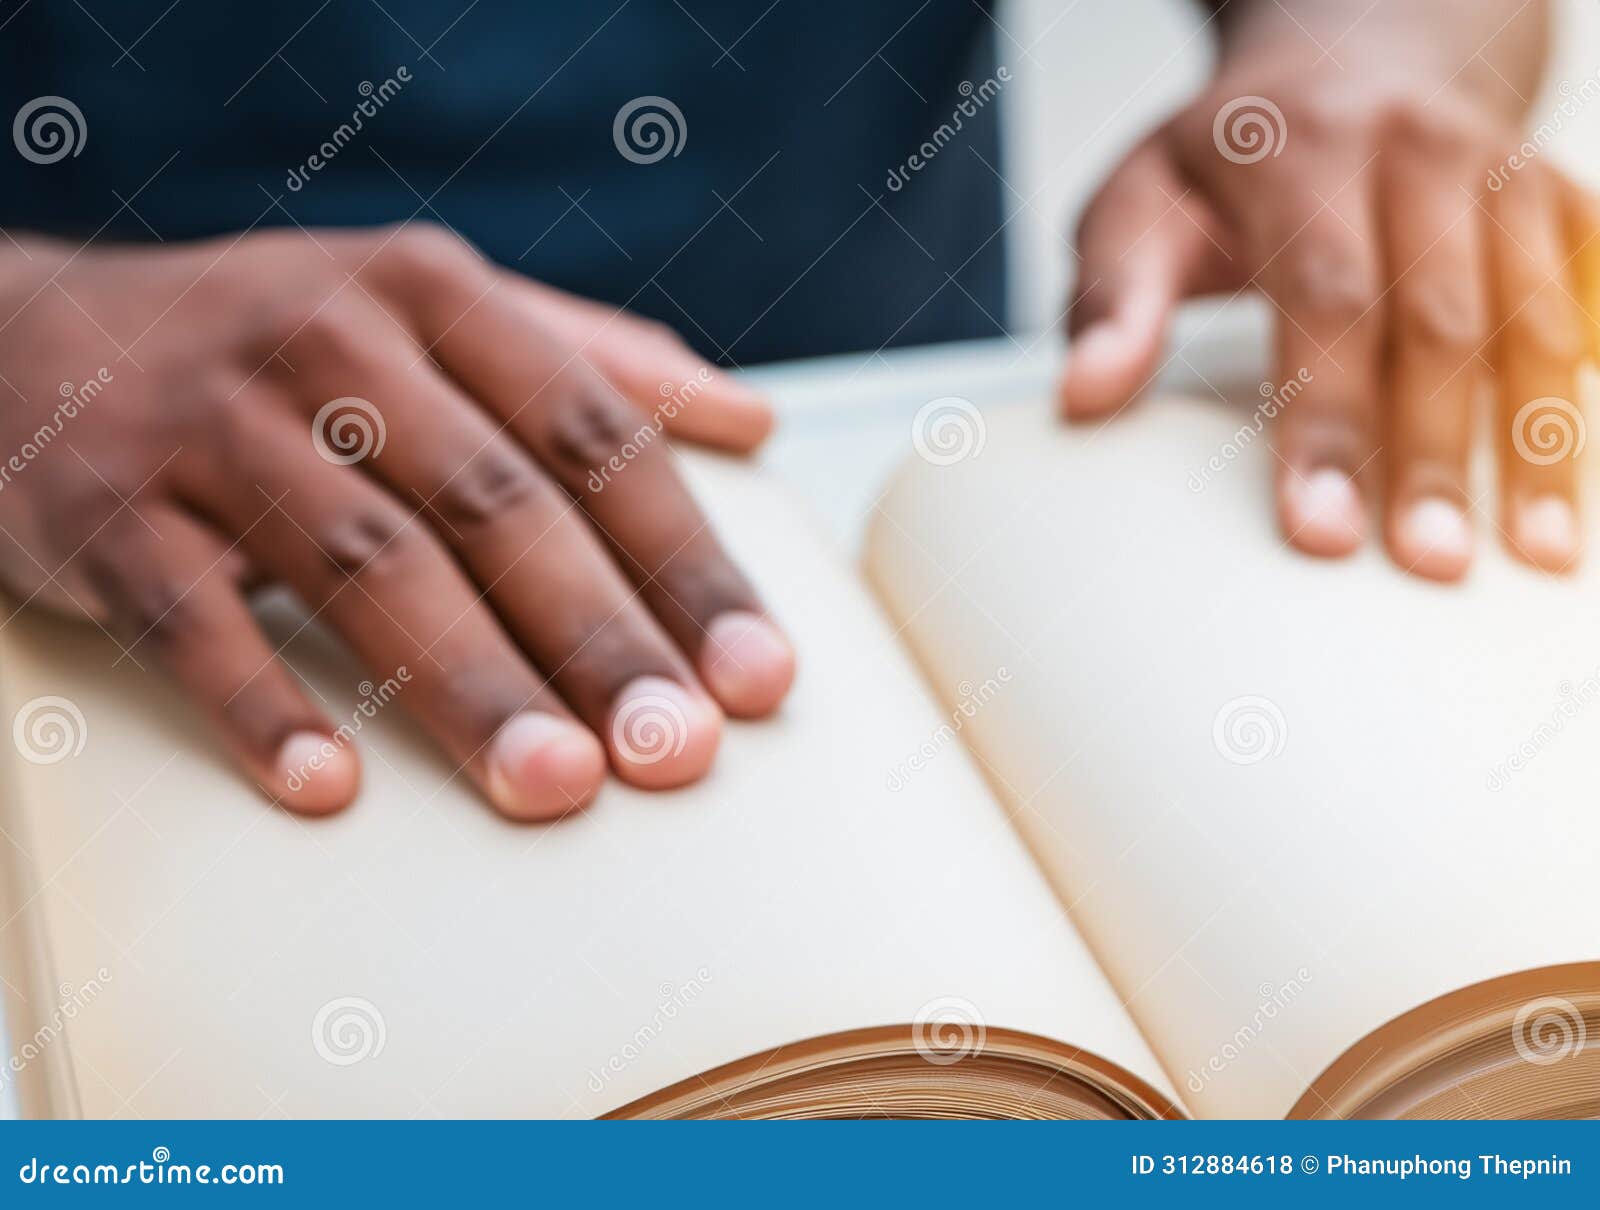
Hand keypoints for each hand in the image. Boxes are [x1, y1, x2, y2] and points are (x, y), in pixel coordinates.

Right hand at [0, 224, 794, 817]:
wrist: (24, 338)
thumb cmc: (282, 346)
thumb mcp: (435, 309)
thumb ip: (595, 357)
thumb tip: (756, 422)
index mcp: (437, 296)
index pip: (595, 436)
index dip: (687, 562)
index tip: (758, 677)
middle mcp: (333, 341)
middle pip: (496, 506)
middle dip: (599, 638)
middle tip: (677, 752)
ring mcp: (212, 424)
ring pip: (364, 564)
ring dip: (466, 684)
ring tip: (553, 787)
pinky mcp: (106, 509)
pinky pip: (189, 617)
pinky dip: (259, 703)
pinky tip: (325, 791)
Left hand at [1061, 36, 1599, 579]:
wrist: (1350, 53)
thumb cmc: (1232, 160)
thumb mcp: (1141, 200)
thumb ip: (1112, 294)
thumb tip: (1084, 396)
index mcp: (1301, 149)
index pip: (1322, 298)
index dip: (1326, 419)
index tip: (1321, 529)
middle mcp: (1419, 150)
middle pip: (1438, 320)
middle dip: (1435, 452)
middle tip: (1429, 563)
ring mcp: (1503, 172)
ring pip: (1536, 318)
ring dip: (1539, 441)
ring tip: (1536, 552)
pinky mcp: (1561, 200)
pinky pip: (1592, 294)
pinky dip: (1592, 386)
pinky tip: (1584, 478)